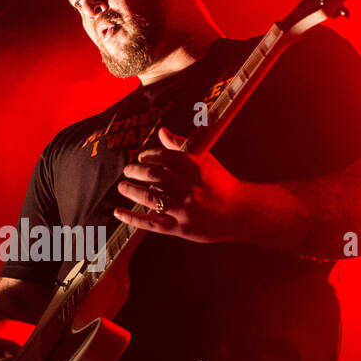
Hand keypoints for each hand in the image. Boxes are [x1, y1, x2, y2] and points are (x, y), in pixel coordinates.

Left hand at [113, 128, 247, 242]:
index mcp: (196, 168)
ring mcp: (185, 209)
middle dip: (137, 171)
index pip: (166, 157)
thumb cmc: (221, 184)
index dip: (150, 156)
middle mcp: (189, 188)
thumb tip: (161, 132)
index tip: (142, 157)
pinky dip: (133, 218)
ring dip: (132, 191)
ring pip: (151, 199)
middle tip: (128, 170)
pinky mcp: (181, 228)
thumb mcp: (205, 161)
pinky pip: (152, 223)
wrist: (241, 212)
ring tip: (123, 187)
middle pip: (155, 176)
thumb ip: (181, 146)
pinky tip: (119, 213)